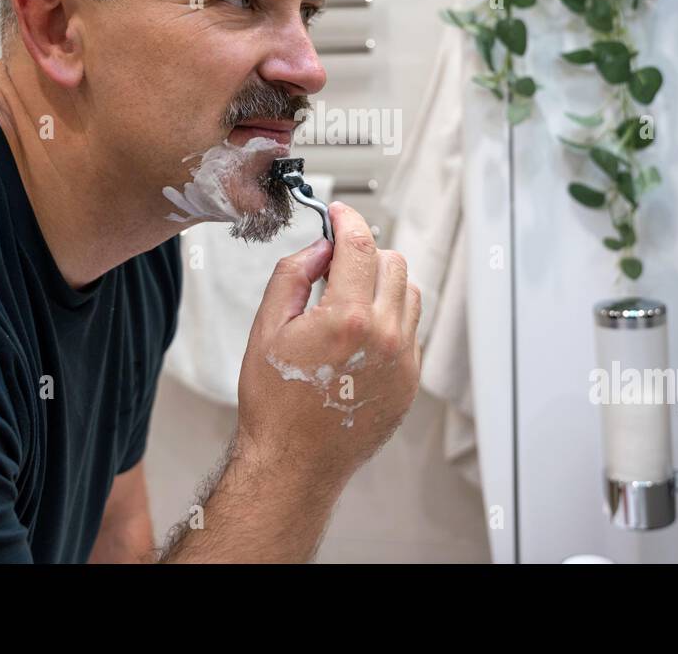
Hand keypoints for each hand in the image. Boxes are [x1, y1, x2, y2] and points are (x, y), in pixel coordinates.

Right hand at [236, 202, 422, 486]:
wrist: (293, 463)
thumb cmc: (274, 403)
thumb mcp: (267, 329)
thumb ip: (293, 276)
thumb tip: (319, 248)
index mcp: (349, 319)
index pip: (361, 244)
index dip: (348, 219)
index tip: (339, 214)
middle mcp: (385, 336)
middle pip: (392, 262)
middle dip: (364, 254)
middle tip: (334, 268)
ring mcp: (404, 361)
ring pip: (409, 293)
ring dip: (382, 285)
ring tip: (348, 303)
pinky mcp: (410, 381)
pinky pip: (410, 329)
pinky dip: (390, 318)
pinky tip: (358, 338)